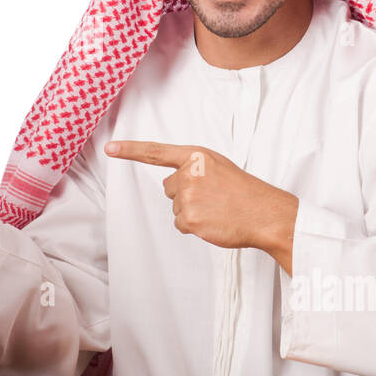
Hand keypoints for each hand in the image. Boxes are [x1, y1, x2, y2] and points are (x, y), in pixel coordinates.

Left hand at [104, 139, 298, 271]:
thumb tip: (170, 183)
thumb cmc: (245, 192)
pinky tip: (214, 222)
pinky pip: (181, 224)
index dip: (130, 150)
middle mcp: (189, 172)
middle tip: (214, 198)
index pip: (156, 152)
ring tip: (218, 209)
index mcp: (197, 156)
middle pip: (169, 187)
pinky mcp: (190, 218)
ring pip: (176, 207)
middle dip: (186, 195)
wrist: (265, 214)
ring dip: (193, 212)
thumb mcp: (219, 167)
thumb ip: (193, 169)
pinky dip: (195, 227)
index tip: (110, 148)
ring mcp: (188, 196)